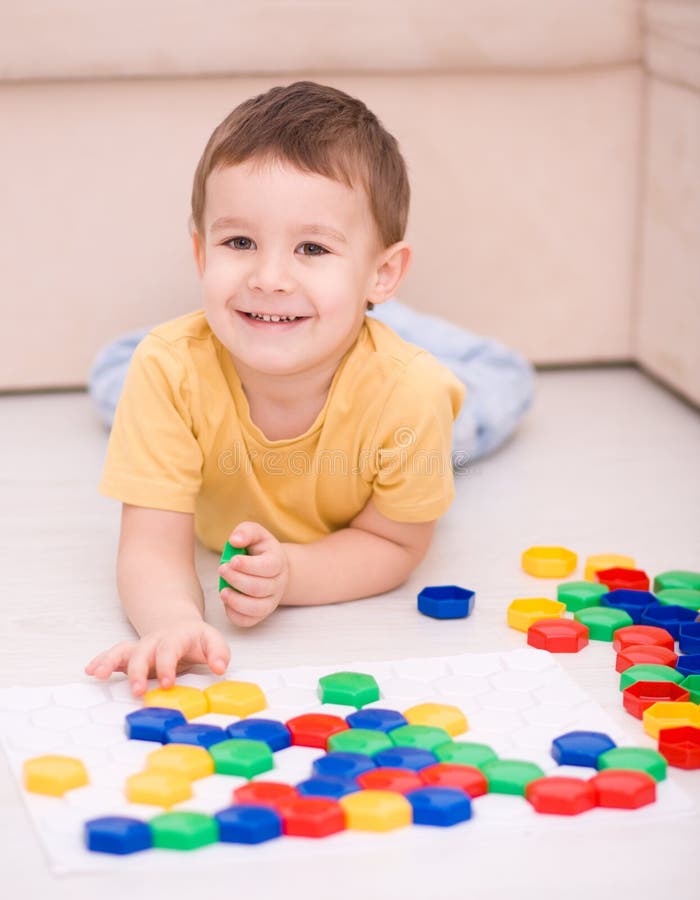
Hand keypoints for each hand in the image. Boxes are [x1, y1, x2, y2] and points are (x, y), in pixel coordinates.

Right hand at [84, 618, 229, 696]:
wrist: (180, 627)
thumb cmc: (197, 640)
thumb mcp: (213, 642)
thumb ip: (219, 653)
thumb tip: (219, 668)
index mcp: (177, 637)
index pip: (169, 649)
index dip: (167, 666)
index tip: (167, 684)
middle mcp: (155, 640)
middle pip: (143, 652)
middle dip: (138, 671)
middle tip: (137, 690)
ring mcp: (140, 647)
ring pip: (123, 651)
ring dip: (110, 662)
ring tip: (98, 674)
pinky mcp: (130, 655)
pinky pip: (113, 656)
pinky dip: (101, 661)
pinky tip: (91, 670)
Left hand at [218, 522, 288, 627]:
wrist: (270, 568)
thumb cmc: (259, 549)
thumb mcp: (255, 534)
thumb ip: (246, 531)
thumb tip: (235, 541)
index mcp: (278, 562)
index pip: (268, 567)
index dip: (248, 565)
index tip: (231, 560)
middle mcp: (278, 584)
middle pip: (260, 588)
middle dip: (237, 580)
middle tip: (221, 569)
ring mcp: (271, 601)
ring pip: (257, 608)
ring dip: (236, 601)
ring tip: (223, 591)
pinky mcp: (260, 614)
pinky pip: (249, 621)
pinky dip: (235, 614)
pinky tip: (227, 601)